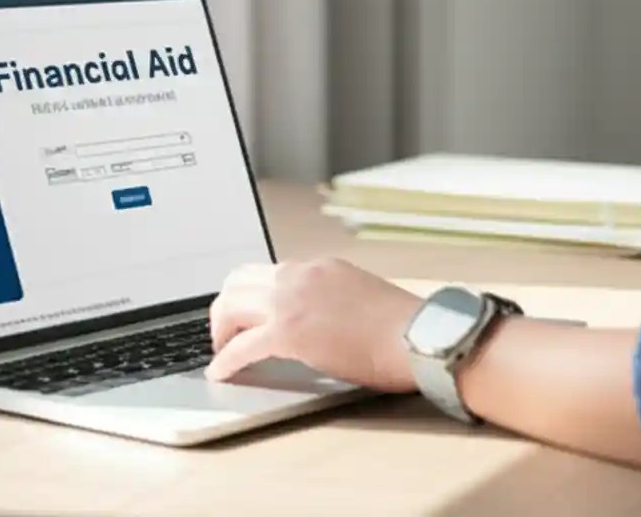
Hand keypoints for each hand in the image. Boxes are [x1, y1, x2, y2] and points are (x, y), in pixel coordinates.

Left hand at [206, 259, 423, 392]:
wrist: (420, 336)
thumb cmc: (403, 328)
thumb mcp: (359, 297)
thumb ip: (329, 301)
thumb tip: (312, 321)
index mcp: (319, 268)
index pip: (267, 272)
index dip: (249, 296)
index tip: (244, 316)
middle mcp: (300, 275)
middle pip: (238, 281)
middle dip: (225, 309)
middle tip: (225, 334)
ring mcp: (292, 301)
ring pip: (231, 305)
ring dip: (220, 329)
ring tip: (222, 352)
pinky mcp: (288, 332)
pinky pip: (241, 345)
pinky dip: (226, 360)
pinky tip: (222, 372)